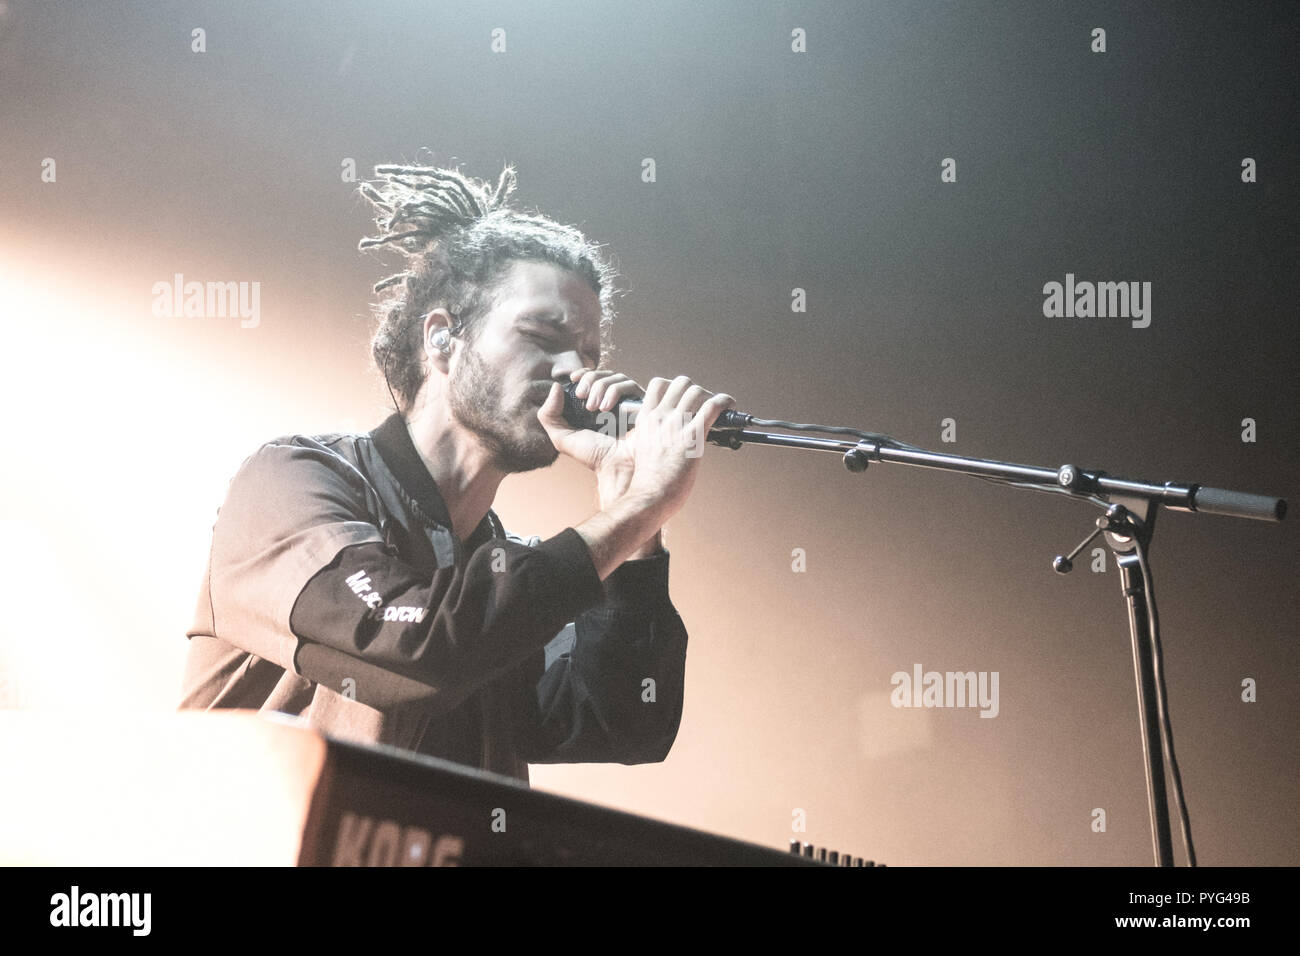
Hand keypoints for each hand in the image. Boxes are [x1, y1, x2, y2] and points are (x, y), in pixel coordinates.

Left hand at [537, 369, 643, 488]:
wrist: (617, 467)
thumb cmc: (593, 455)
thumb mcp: (562, 438)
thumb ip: (549, 415)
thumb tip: (555, 386)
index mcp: (596, 404)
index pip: (591, 377)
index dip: (582, 373)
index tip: (572, 379)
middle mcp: (614, 400)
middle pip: (603, 373)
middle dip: (589, 380)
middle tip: (581, 396)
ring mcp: (629, 400)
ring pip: (615, 376)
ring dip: (600, 387)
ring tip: (593, 408)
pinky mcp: (642, 402)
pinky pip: (629, 385)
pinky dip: (614, 392)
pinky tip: (606, 408)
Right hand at [538, 372, 734, 520]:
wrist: (647, 497)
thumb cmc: (640, 484)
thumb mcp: (636, 454)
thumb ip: (644, 442)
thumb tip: (648, 447)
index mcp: (646, 419)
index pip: (658, 385)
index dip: (672, 387)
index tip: (680, 398)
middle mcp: (660, 417)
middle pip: (679, 383)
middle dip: (693, 389)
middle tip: (701, 402)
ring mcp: (676, 424)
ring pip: (695, 390)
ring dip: (709, 394)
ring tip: (719, 404)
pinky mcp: (693, 434)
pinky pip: (712, 405)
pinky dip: (723, 400)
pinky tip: (729, 403)